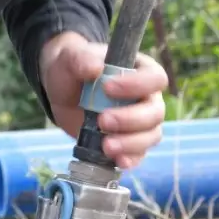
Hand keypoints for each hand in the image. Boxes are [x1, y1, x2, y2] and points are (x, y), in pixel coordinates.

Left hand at [39, 31, 167, 168]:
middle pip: (155, 112)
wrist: (63, 92)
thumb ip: (81, 59)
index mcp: (140, 70)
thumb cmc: (73, 69)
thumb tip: (95, 68)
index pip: (155, 79)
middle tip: (103, 120)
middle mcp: (147, 98)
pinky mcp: (128, 142)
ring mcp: (140, 123)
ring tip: (106, 145)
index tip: (108, 88)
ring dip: (131, 143)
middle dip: (131, 120)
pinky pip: (139, 154)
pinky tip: (117, 160)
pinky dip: (130, 159)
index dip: (137, 85)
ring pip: (151, 136)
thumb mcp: (71, 58)